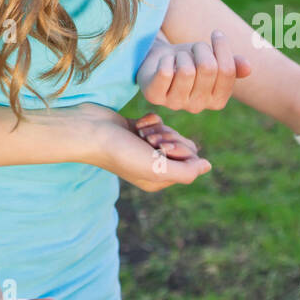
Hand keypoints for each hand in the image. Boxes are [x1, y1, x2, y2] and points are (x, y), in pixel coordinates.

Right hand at [73, 103, 210, 192]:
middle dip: (169, 137)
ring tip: (141, 132)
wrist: (90, 131)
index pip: (189, 162)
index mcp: (159, 179)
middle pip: (182, 145)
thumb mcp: (157, 168)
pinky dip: (149, 120)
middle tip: (150, 139)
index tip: (162, 148)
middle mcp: (154, 165)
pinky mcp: (138, 129)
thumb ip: (186, 171)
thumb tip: (208, 166)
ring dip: (158, 128)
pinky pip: (157, 121)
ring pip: (170, 131)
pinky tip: (137, 123)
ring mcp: (145, 146)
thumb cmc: (121, 152)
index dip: (180, 150)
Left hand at [141, 30, 251, 112]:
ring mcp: (175, 104)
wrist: (157, 60)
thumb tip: (247, 67)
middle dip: (200, 48)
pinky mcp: (155, 96)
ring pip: (187, 70)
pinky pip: (165, 72)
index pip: (228, 71)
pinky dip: (166, 59)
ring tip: (178, 57)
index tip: (216, 34)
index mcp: (217, 101)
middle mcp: (197, 107)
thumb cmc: (189, 59)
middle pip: (208, 68)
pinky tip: (165, 62)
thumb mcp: (213, 58)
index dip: (223, 47)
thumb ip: (232, 65)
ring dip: (182, 54)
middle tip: (193, 47)